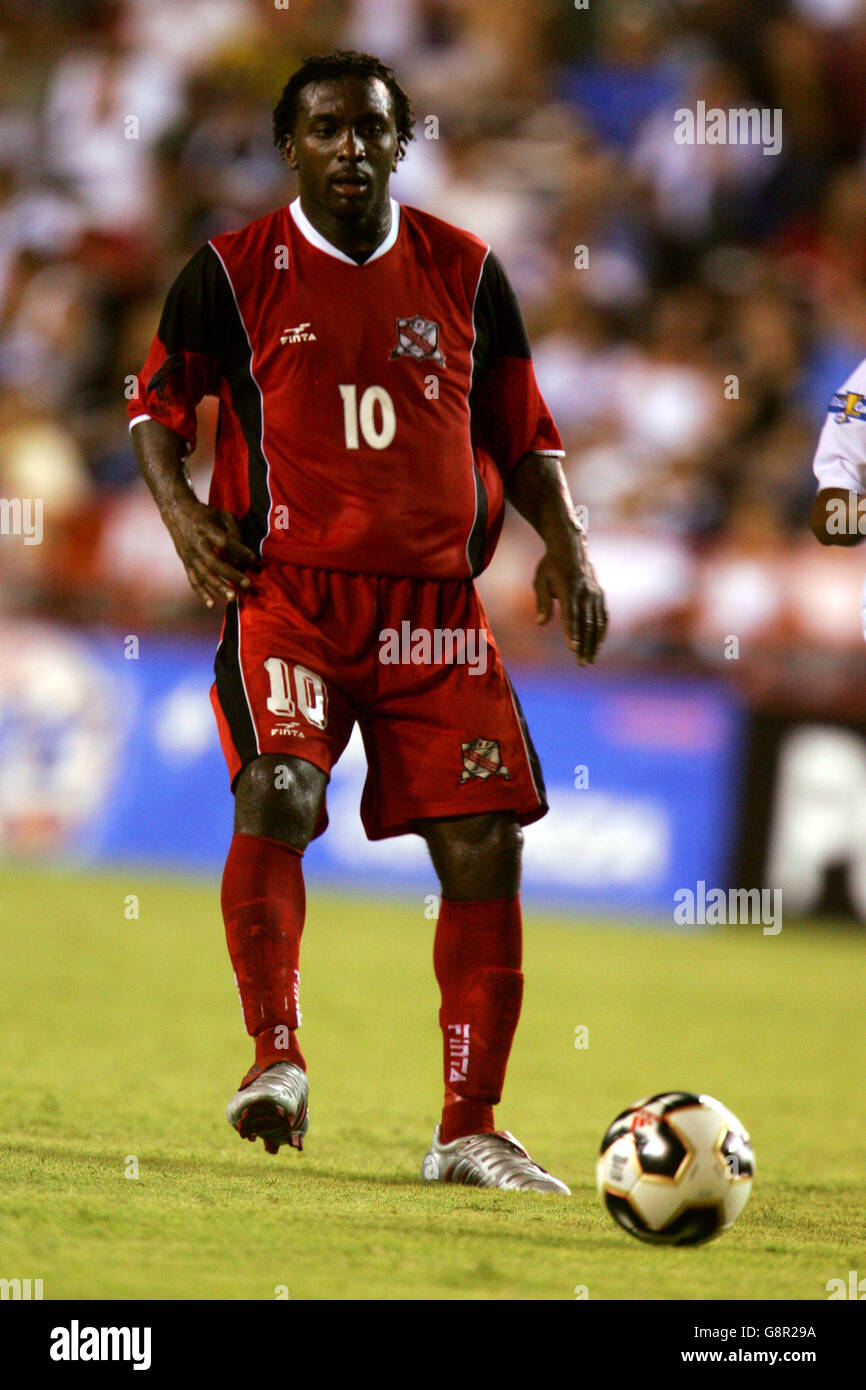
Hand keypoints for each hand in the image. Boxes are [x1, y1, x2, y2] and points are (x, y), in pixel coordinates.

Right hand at [163, 496, 259, 608]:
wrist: (178, 514)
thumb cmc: (206, 515)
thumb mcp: (222, 515)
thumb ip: (235, 531)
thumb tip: (244, 554)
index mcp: (206, 529)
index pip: (224, 542)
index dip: (239, 551)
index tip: (253, 559)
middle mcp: (197, 544)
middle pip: (214, 562)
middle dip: (231, 575)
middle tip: (247, 584)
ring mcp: (190, 556)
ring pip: (204, 575)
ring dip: (219, 588)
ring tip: (233, 598)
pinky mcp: (186, 564)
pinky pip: (194, 581)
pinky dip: (202, 594)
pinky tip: (212, 605)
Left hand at [534, 535, 607, 664]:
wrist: (571, 547)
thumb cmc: (551, 566)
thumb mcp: (540, 580)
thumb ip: (542, 601)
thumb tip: (541, 622)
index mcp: (569, 589)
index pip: (571, 615)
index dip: (572, 633)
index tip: (573, 648)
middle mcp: (585, 592)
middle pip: (586, 623)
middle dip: (585, 645)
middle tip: (582, 663)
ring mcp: (595, 594)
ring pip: (597, 623)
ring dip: (594, 643)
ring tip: (589, 660)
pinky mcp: (600, 595)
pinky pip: (603, 616)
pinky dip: (602, 631)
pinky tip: (598, 644)